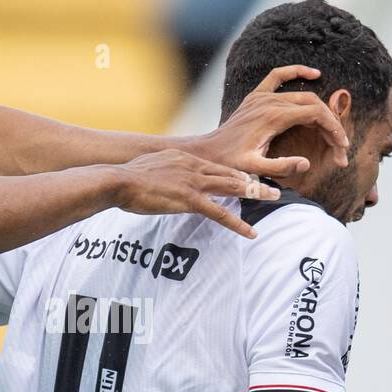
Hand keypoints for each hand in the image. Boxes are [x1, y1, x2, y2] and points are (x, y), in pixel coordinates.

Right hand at [111, 149, 280, 238]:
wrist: (117, 180)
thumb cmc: (126, 176)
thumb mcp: (149, 166)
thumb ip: (163, 169)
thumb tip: (162, 176)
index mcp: (183, 158)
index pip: (215, 165)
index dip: (234, 172)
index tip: (248, 178)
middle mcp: (193, 166)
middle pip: (230, 172)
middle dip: (254, 179)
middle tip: (273, 185)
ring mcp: (193, 182)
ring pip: (232, 187)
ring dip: (256, 192)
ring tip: (275, 197)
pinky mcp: (189, 199)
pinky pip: (220, 213)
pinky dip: (238, 223)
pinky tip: (251, 232)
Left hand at [190, 65, 349, 175]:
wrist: (207, 152)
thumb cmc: (229, 162)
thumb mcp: (253, 169)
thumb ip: (280, 167)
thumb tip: (307, 164)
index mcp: (273, 117)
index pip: (316, 115)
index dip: (334, 130)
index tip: (342, 147)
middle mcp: (269, 102)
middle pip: (313, 105)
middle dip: (331, 125)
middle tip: (340, 147)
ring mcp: (262, 96)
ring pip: (303, 96)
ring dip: (321, 112)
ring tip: (333, 132)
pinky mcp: (256, 96)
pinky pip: (278, 76)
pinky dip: (296, 72)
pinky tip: (314, 73)